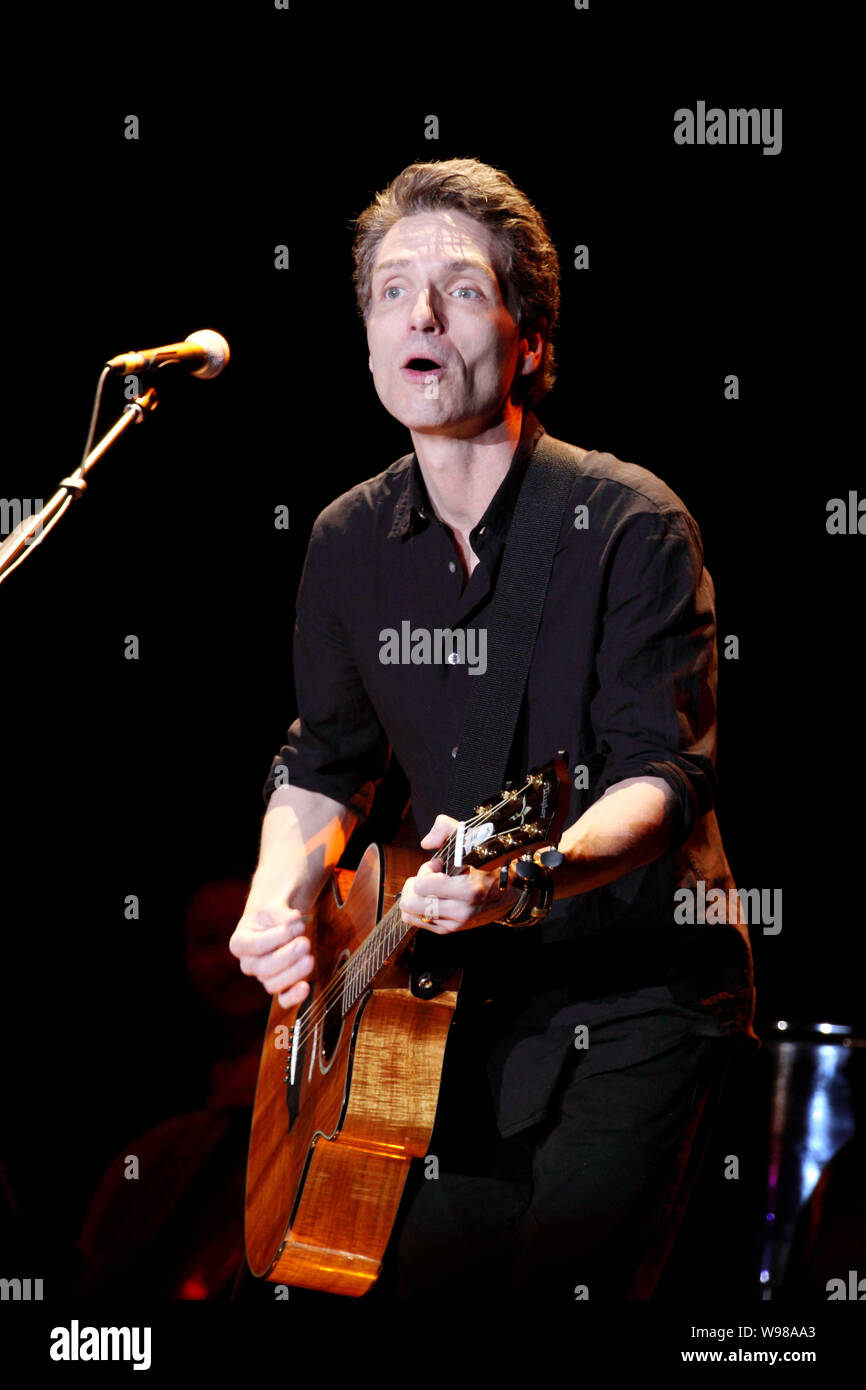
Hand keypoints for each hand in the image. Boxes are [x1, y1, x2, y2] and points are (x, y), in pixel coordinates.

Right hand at [229, 900, 314, 1008]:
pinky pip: (283, 999)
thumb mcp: (273, 906)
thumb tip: (293, 919)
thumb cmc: (272, 915)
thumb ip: (280, 912)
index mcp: (240, 943)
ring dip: (293, 974)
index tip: (299, 925)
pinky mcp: (280, 986)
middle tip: (305, 943)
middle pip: (264, 968)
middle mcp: (248, 963)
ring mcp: (263, 977)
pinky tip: (306, 987)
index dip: (279, 937)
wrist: (277, 923)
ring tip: (310, 959)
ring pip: (272, 985)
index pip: (256, 945)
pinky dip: (294, 997)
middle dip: (287, 957)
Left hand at [398, 814, 521, 934]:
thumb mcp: (474, 838)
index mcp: (469, 890)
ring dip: (416, 898)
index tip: (439, 864)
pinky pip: (420, 923)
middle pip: (411, 903)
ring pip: (411, 915)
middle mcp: (462, 911)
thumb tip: (426, 842)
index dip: (425, 870)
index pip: (422, 886)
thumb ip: (446, 829)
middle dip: (415, 885)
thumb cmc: (493, 863)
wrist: (514, 890)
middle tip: (430, 876)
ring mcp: (457, 923)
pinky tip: (434, 898)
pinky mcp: (452, 930)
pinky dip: (420, 909)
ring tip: (432, 888)